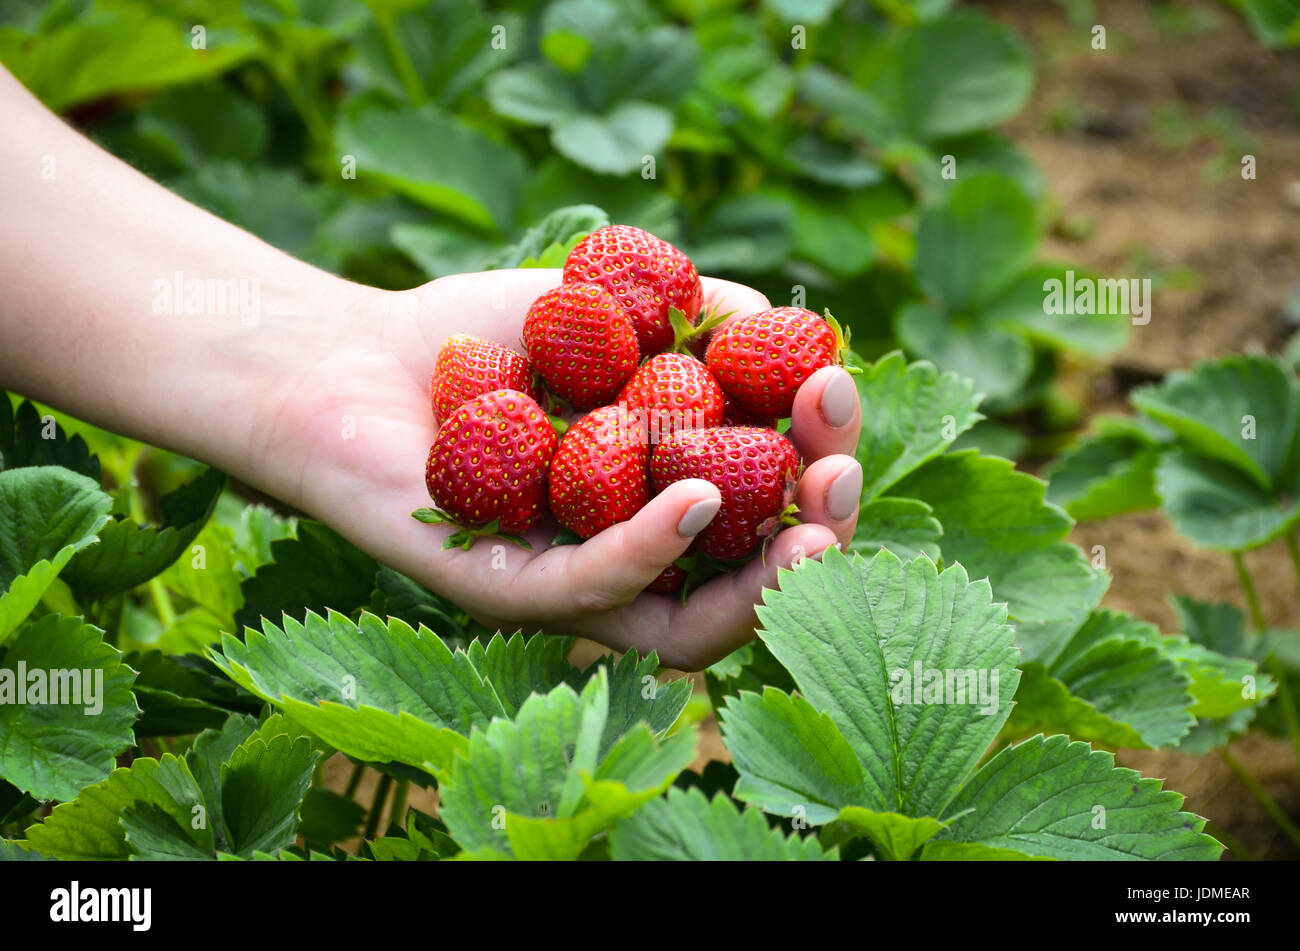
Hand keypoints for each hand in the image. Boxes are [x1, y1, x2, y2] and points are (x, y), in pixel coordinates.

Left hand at [258, 269, 862, 669]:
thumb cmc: (478, 339)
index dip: (819, 463)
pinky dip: (654, 549)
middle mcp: (629, 558)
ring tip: (811, 518)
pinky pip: (595, 591)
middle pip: (750, 581)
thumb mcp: (606, 307)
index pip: (770, 509)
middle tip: (840, 473)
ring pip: (688, 623)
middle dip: (817, 530)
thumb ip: (696, 316)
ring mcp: (571, 585)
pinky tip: (700, 500)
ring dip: (762, 576)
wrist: (346, 358)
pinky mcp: (505, 592)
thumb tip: (788, 326)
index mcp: (662, 499)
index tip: (836, 391)